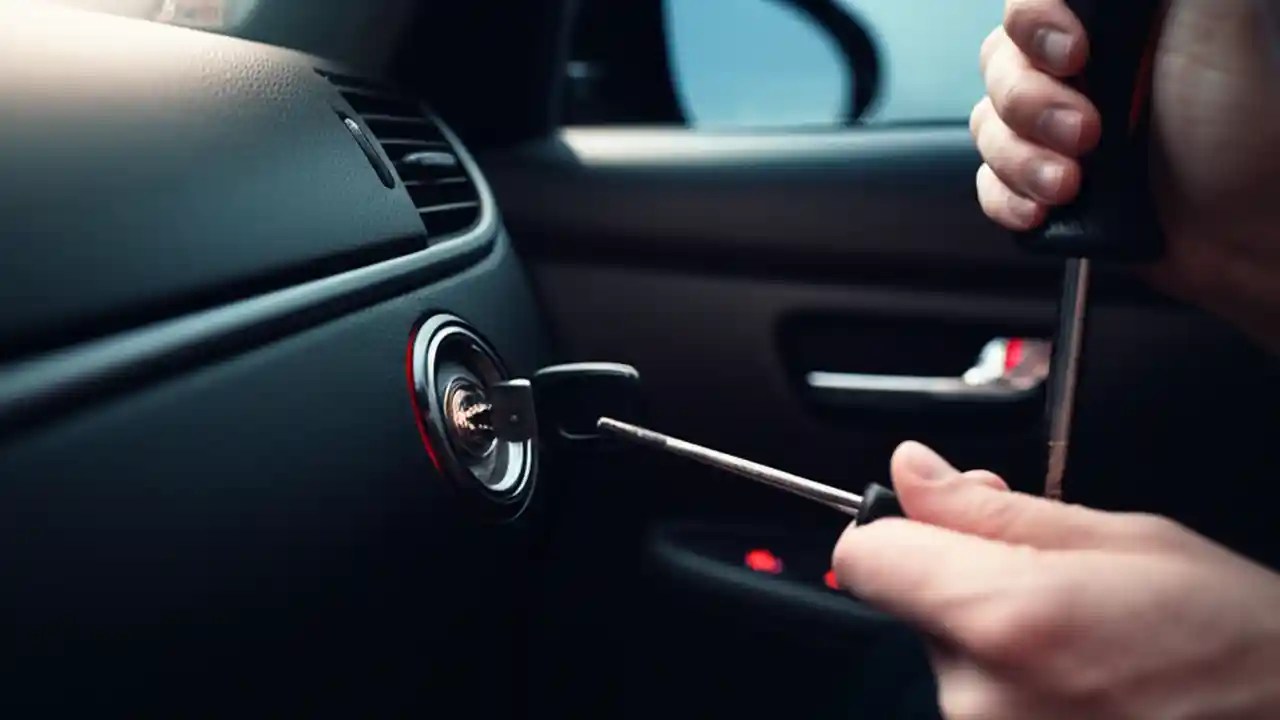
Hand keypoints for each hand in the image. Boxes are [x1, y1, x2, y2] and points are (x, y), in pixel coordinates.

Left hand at [832, 442, 1279, 719]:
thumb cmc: (1237, 640)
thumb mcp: (1121, 538)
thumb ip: (994, 509)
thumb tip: (913, 472)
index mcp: (1004, 616)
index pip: (864, 559)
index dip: (892, 531)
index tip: (929, 524)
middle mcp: (979, 696)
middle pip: (910, 606)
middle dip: (963, 581)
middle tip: (1054, 585)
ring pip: (947, 658)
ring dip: (995, 640)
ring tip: (1087, 643)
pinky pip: (980, 702)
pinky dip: (1015, 686)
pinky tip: (1084, 683)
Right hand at [971, 0, 1279, 350]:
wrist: (1249, 239)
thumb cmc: (1252, 130)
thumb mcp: (1226, 16)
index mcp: (1120, 16)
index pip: (1032, 1)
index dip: (1035, 23)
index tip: (1077, 53)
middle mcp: (1086, 62)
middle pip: (999, 58)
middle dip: (1033, 104)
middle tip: (1089, 130)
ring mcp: (1060, 124)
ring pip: (987, 123)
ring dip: (1022, 158)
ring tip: (1074, 182)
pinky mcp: (1046, 179)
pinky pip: (986, 179)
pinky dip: (1008, 196)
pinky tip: (1047, 206)